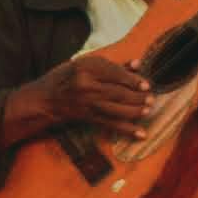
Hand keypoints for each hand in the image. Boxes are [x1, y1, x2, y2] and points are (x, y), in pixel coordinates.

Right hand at [23, 51, 156, 145]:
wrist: (45, 98)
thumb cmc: (67, 76)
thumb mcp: (85, 64)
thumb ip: (112, 65)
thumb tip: (137, 65)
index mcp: (86, 67)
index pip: (116, 73)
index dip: (133, 80)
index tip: (146, 84)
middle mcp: (86, 85)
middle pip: (119, 92)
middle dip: (138, 97)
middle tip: (151, 98)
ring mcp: (87, 103)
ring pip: (118, 108)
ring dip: (136, 111)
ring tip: (148, 110)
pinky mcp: (88, 117)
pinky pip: (112, 124)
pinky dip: (128, 130)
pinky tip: (141, 134)